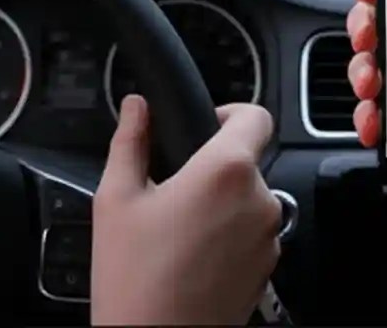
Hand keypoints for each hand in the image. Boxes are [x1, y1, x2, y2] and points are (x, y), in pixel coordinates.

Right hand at [91, 96, 281, 325]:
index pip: (256, 115)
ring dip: (222, 203)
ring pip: (249, 198)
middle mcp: (259, 199)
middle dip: (213, 168)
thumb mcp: (116, 200)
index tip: (205, 125)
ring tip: (178, 230)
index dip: (230, 113)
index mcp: (226, 170)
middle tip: (173, 191)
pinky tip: (193, 254)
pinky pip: (252, 232)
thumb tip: (136, 107)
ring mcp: (269, 235)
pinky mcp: (269, 265)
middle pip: (247, 160)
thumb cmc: (134, 279)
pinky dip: (230, 234)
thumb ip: (130, 142)